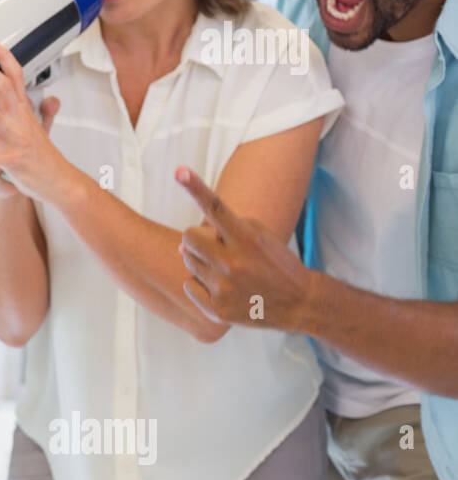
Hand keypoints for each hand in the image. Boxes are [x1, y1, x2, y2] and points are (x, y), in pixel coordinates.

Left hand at [0, 39, 74, 204]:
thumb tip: (31, 98)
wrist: (56, 178)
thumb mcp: (35, 125)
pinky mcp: (9, 160)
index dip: (3, 57)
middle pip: (3, 88)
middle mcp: (19, 120)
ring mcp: (14, 139)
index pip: (15, 75)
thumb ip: (25, 110)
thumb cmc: (41, 152)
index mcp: (23, 109)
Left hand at [175, 166, 314, 330]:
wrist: (300, 303)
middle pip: (188, 237)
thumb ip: (223, 229)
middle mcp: (233, 263)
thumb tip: (180, 245)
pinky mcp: (217, 309)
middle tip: (218, 248)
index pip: (216, 208)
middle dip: (198, 239)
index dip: (195, 188)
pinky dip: (200, 286)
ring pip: (188, 262)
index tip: (180, 170)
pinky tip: (224, 289)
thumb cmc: (275, 262)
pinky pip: (189, 286)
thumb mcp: (259, 236)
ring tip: (229, 271)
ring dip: (202, 262)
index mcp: (246, 239)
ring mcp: (224, 288)